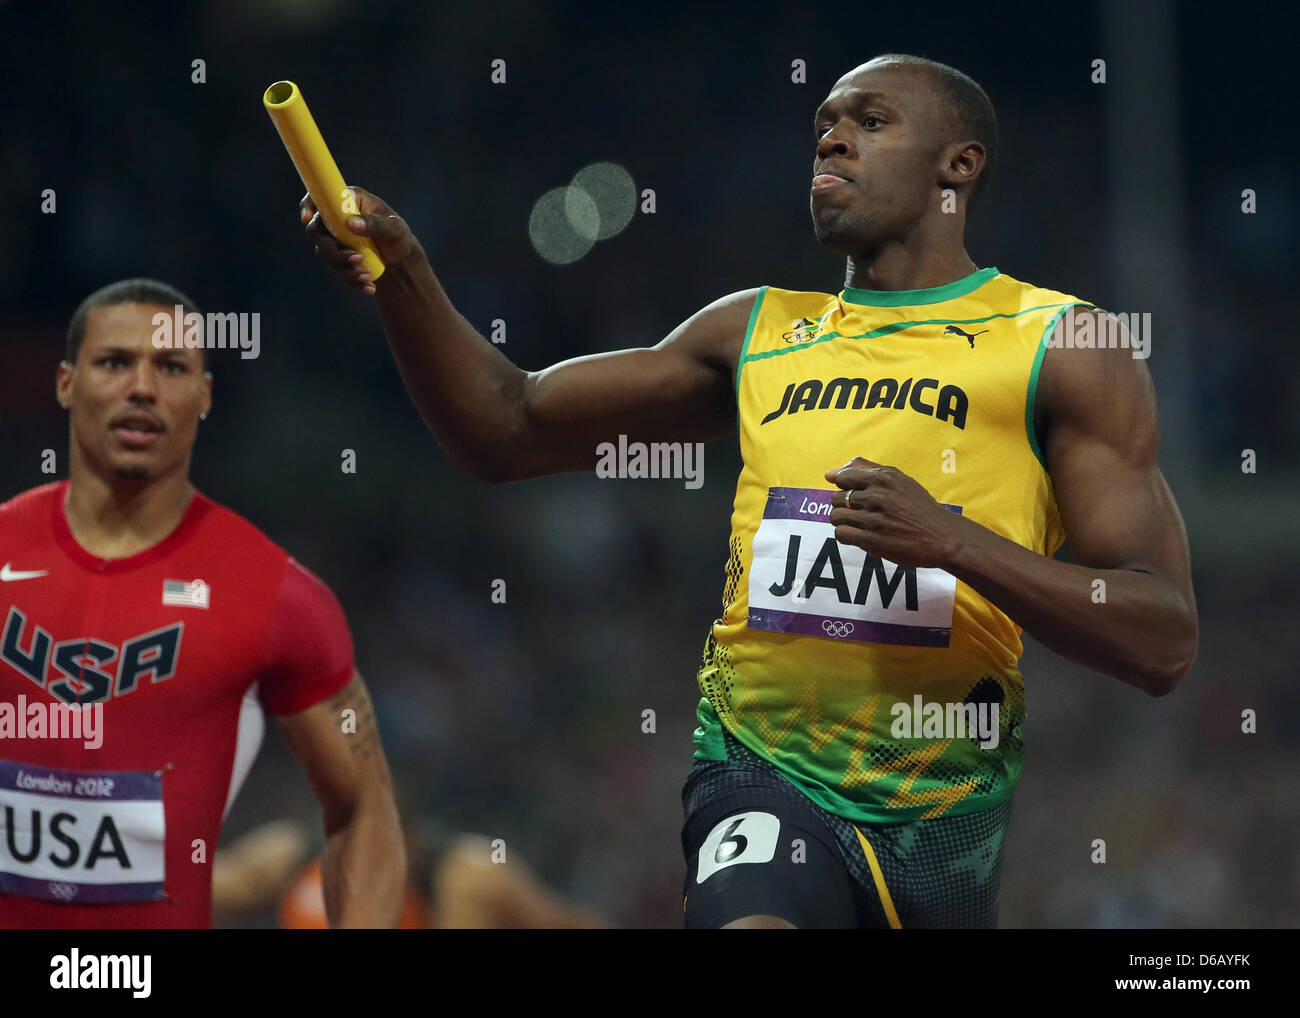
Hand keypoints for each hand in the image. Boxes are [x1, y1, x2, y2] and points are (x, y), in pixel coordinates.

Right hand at [300, 186, 422, 294]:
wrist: (400, 258)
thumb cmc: (397, 234)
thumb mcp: (393, 227)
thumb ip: (374, 224)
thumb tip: (351, 223)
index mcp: (348, 201)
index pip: (319, 198)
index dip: (308, 206)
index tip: (308, 218)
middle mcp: (335, 218)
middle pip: (316, 232)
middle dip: (334, 250)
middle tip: (357, 259)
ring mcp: (333, 239)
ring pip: (325, 254)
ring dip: (345, 269)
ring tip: (368, 277)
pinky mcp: (336, 258)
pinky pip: (336, 270)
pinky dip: (351, 281)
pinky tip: (369, 287)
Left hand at [824, 456, 964, 568]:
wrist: (941, 536)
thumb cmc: (917, 506)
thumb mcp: (898, 479)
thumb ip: (864, 470)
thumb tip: (829, 474)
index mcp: (883, 477)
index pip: (842, 478)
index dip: (846, 488)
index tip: (859, 497)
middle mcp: (877, 496)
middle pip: (837, 498)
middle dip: (845, 506)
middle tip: (864, 514)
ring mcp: (874, 519)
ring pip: (836, 516)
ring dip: (844, 522)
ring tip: (862, 525)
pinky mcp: (872, 541)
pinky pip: (841, 534)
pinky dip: (847, 535)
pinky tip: (860, 536)